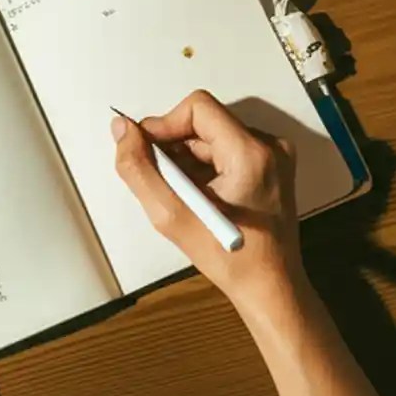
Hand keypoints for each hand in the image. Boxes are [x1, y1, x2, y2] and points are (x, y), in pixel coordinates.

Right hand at [112, 90, 300, 310]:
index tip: (145, 151)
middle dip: (174, 146)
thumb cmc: (228, 259)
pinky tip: (198, 196)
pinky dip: (204, 166)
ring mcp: (275, 155)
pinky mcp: (272, 166)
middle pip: (205, 122)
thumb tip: (121, 129)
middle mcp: (269, 145)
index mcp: (251, 153)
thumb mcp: (171, 217)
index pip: (197, 108)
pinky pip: (227, 149)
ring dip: (187, 158)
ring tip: (180, 194)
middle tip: (160, 181)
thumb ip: (139, 169)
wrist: (271, 287)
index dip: (164, 124)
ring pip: (213, 136)